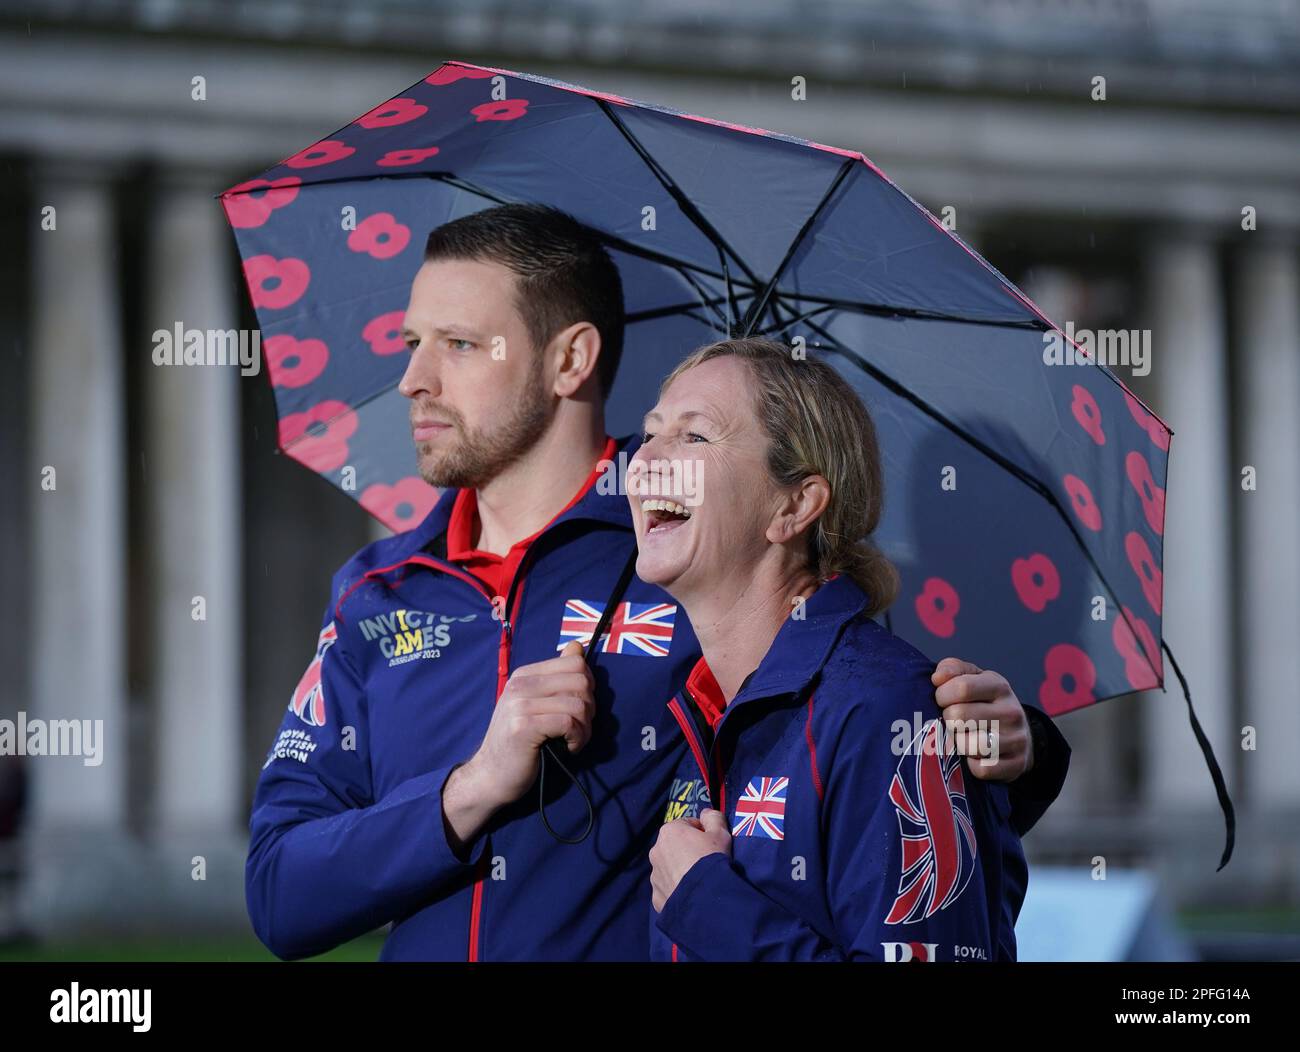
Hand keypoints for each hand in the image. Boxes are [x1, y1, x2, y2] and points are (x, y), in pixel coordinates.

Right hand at [444, 641, 594, 845]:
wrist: (490, 775)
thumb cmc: (519, 743)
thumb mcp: (538, 705)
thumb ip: (557, 677)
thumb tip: (577, 647)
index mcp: (525, 675)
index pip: (575, 662)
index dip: (588, 686)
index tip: (578, 709)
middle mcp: (521, 684)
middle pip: (581, 681)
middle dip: (590, 707)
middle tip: (578, 728)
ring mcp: (520, 704)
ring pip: (578, 704)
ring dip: (585, 728)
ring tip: (573, 741)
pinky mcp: (523, 726)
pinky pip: (569, 722)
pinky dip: (578, 738)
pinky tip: (568, 748)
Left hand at [649, 808, 731, 911]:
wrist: (704, 898)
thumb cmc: (711, 860)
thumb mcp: (721, 833)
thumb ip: (714, 817)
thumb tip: (706, 813)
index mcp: (669, 831)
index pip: (688, 825)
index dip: (702, 833)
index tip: (712, 844)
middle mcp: (656, 851)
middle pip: (676, 846)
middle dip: (689, 851)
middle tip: (706, 862)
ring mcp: (654, 875)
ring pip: (670, 868)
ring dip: (681, 871)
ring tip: (699, 880)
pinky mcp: (656, 897)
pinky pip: (668, 889)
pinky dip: (677, 890)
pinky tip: (691, 894)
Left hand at [931, 658, 1032, 781]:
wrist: (1019, 734)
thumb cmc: (984, 703)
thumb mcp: (972, 679)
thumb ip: (952, 670)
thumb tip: (937, 678)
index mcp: (999, 686)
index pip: (961, 687)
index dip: (942, 695)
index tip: (941, 700)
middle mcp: (1011, 711)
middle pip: (960, 716)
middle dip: (946, 720)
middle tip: (950, 721)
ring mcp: (1016, 739)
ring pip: (971, 745)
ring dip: (957, 743)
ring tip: (959, 738)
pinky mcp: (1017, 764)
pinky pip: (983, 769)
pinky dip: (971, 766)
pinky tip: (972, 757)